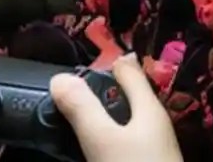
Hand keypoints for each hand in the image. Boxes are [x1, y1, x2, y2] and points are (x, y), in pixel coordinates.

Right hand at [51, 54, 180, 161]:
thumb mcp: (103, 139)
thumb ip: (82, 108)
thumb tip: (60, 77)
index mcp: (148, 106)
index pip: (127, 69)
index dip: (103, 62)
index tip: (73, 67)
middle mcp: (153, 122)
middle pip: (125, 96)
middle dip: (97, 93)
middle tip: (62, 98)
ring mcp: (152, 146)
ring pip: (123, 123)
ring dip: (99, 120)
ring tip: (69, 124)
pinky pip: (122, 144)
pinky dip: (104, 142)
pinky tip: (88, 150)